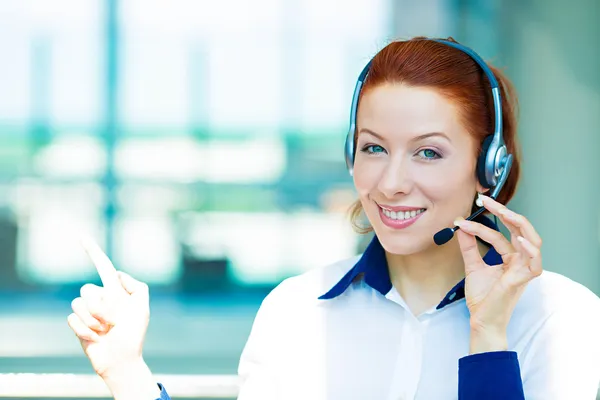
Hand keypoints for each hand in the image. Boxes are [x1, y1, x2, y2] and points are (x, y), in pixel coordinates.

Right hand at [67, 237, 149, 378]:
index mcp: (116, 290)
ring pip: (80, 303)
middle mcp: (100, 296)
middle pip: (89, 289)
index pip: (103, 266)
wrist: (121, 359)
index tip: (81, 236)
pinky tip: (95, 337)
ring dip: (94, 319)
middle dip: (101, 305)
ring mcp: (87, 310)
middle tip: (113, 321)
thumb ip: (135, 287)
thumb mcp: (142, 308)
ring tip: (106, 330)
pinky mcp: (76, 323)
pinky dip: (85, 329)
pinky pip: (72, 318)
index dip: (93, 251)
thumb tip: (116, 274)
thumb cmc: (133, 334)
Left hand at [454, 195, 542, 349]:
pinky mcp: (522, 281)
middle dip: (505, 213)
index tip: (468, 214)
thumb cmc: (482, 297)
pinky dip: (531, 250)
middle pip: (521, 230)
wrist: (480, 319)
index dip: (487, 220)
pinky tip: (522, 240)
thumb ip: (469, 247)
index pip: (503, 232)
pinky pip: (534, 264)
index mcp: (511, 257)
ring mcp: (523, 270)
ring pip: (534, 242)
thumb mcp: (472, 266)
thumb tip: (460, 226)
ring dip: (519, 225)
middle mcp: (520, 261)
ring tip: (504, 212)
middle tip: (487, 201)